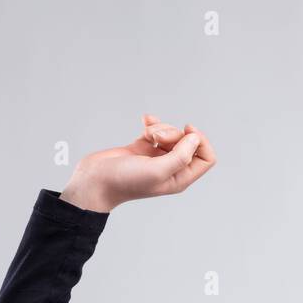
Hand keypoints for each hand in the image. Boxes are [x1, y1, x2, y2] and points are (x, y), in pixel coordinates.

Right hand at [60, 113, 217, 211]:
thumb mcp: (157, 170)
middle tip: (157, 139)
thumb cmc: (125, 180)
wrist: (95, 181)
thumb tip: (195, 138)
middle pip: (188, 142)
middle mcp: (171, 168)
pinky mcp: (142, 148)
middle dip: (173, 133)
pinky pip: (156, 130)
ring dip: (160, 129)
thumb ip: (180, 156)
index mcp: (180, 178)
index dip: (201, 141)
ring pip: (171, 133)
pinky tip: (144, 120)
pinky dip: (152, 124)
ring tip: (146, 135)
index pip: (206, 158)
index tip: (187, 131)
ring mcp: (157, 158)